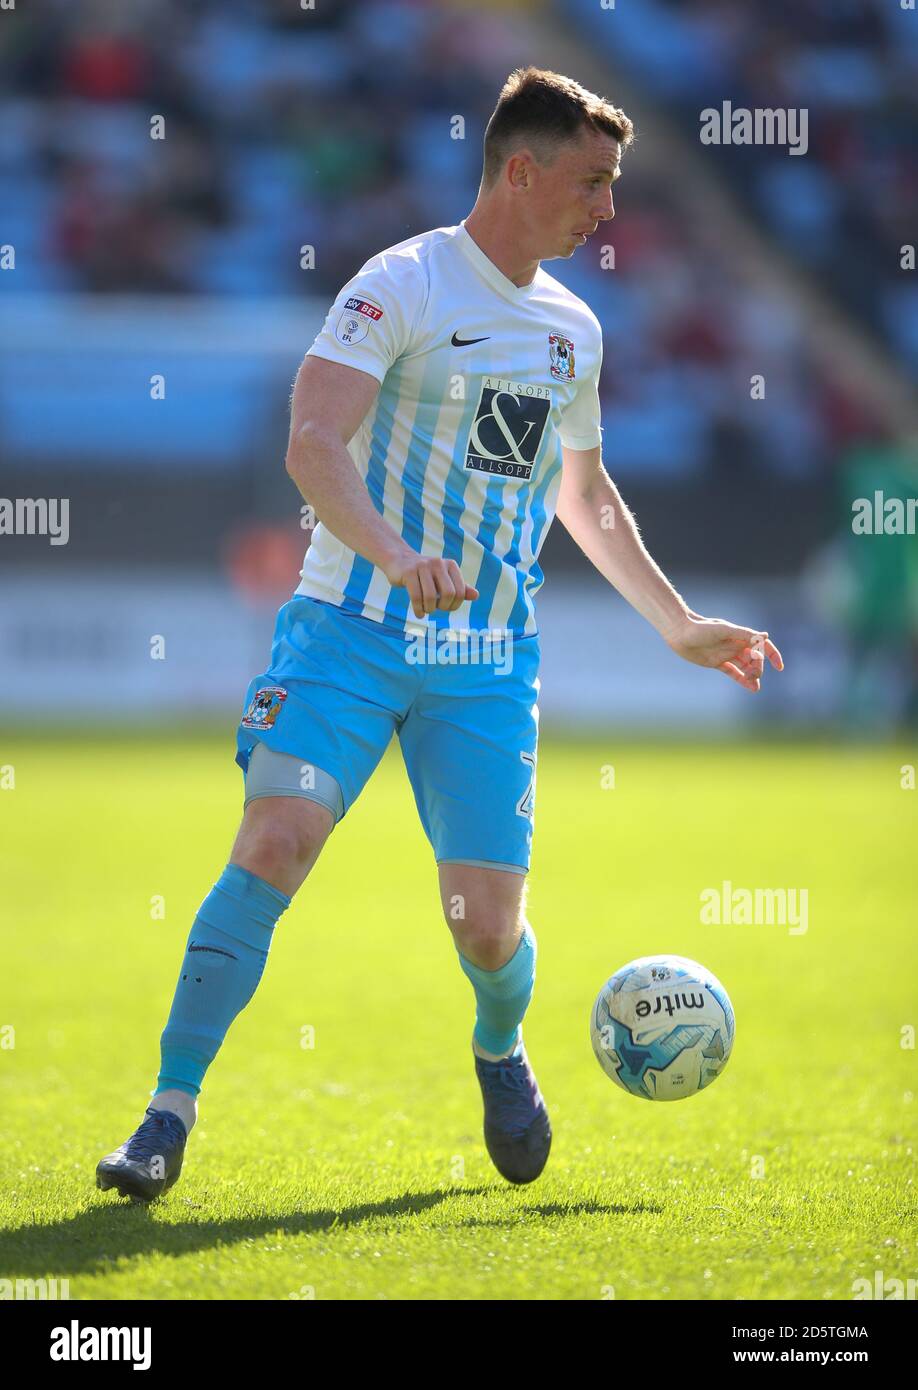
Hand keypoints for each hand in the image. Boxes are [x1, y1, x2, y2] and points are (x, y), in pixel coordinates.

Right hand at [383, 548, 479, 618]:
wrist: (399, 561)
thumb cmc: (425, 575)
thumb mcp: (444, 580)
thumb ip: (460, 588)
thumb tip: (476, 595)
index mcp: (450, 565)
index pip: (460, 591)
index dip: (455, 605)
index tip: (446, 608)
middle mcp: (438, 563)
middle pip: (448, 594)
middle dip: (443, 607)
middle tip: (436, 609)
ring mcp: (422, 566)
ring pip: (430, 596)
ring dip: (428, 609)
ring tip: (425, 610)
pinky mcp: (408, 572)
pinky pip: (416, 596)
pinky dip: (418, 610)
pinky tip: (419, 614)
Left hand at [662, 609, 783, 692]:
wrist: (680, 633)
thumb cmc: (702, 628)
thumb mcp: (724, 630)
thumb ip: (744, 634)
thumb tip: (766, 636)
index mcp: (740, 635)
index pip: (762, 645)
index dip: (772, 655)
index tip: (779, 667)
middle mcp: (735, 645)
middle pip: (754, 658)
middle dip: (758, 668)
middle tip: (754, 675)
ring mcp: (726, 654)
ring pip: (745, 667)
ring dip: (752, 676)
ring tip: (756, 687)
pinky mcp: (717, 663)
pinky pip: (733, 672)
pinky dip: (741, 679)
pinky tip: (750, 688)